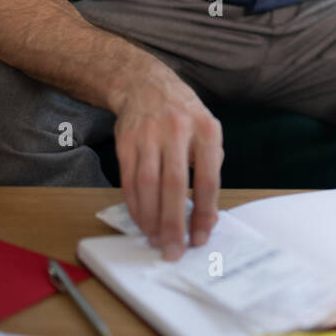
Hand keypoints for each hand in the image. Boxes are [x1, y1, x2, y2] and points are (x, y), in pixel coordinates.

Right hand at [111, 70, 223, 259]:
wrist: (146, 85)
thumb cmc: (184, 115)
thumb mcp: (207, 131)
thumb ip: (209, 168)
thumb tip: (207, 216)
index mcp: (206, 130)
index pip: (207, 179)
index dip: (204, 212)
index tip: (201, 237)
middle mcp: (177, 130)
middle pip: (174, 185)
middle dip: (173, 223)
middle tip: (174, 250)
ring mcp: (148, 135)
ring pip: (147, 185)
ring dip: (150, 219)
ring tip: (156, 240)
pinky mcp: (125, 142)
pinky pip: (128, 181)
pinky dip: (135, 206)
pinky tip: (141, 221)